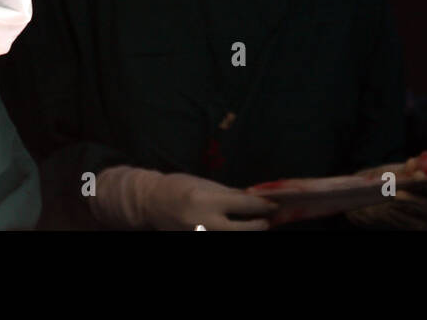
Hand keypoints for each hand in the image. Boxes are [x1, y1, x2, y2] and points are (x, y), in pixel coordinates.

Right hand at [93, 166, 278, 230]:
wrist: (151, 201)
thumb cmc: (179, 186)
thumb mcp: (205, 184)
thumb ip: (229, 194)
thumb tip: (254, 199)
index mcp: (206, 200)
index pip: (243, 206)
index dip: (263, 207)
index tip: (275, 205)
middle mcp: (202, 222)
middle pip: (241, 231)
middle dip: (257, 227)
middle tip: (266, 221)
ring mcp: (197, 236)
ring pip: (230, 239)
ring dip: (245, 233)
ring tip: (253, 227)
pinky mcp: (194, 242)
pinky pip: (218, 239)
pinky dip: (229, 236)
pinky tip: (235, 230)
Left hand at [346, 152, 426, 229]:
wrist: (374, 202)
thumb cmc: (390, 183)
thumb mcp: (399, 171)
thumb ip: (408, 168)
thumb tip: (414, 164)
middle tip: (416, 176)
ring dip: (412, 199)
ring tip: (397, 195)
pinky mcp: (422, 227)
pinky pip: (415, 222)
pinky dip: (402, 214)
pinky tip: (391, 209)